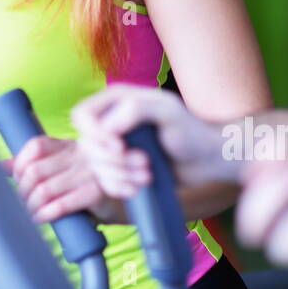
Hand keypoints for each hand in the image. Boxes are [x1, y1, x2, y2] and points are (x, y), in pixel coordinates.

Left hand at [5, 136, 125, 224]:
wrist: (125, 202)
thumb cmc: (87, 185)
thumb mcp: (62, 168)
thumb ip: (34, 164)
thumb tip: (1, 165)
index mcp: (68, 144)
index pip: (35, 146)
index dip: (20, 164)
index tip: (16, 180)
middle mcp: (79, 153)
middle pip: (35, 170)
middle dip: (22, 190)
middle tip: (21, 203)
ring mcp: (89, 172)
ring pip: (44, 189)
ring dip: (31, 206)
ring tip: (30, 213)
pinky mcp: (97, 192)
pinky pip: (62, 204)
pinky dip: (46, 214)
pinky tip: (41, 218)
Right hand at [71, 83, 232, 197]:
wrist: (205, 160)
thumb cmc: (191, 131)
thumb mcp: (167, 112)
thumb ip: (136, 109)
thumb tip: (107, 127)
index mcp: (116, 100)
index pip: (82, 115)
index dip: (94, 134)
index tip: (119, 147)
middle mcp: (109, 122)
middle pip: (86, 145)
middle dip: (113, 160)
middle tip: (144, 162)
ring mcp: (112, 147)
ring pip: (94, 166)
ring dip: (120, 175)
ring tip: (148, 174)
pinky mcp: (118, 169)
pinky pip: (103, 183)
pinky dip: (120, 188)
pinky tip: (140, 186)